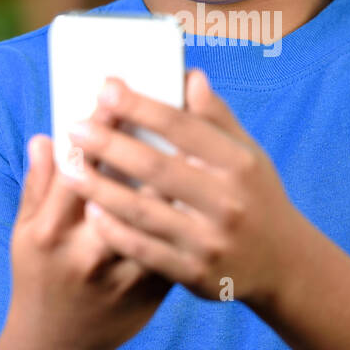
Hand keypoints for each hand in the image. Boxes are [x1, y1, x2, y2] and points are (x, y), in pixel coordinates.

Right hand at [7, 107, 174, 349]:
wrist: (58, 347)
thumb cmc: (38, 279)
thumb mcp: (24, 234)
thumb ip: (37, 186)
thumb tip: (44, 136)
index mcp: (51, 231)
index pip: (78, 167)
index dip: (99, 127)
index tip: (114, 90)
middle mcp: (87, 251)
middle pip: (125, 184)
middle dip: (144, 139)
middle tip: (160, 99)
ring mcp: (124, 273)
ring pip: (159, 212)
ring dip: (176, 173)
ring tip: (190, 133)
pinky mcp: (152, 289)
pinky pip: (178, 240)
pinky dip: (189, 211)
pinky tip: (202, 181)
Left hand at [66, 68, 300, 307]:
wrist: (282, 264)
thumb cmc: (255, 196)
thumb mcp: (248, 154)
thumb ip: (216, 117)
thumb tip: (188, 75)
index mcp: (239, 164)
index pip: (183, 127)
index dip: (141, 106)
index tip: (106, 88)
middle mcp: (227, 202)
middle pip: (156, 168)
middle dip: (109, 145)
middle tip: (74, 128)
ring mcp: (210, 241)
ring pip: (144, 212)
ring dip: (100, 189)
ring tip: (67, 169)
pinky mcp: (194, 274)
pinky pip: (145, 251)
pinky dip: (114, 231)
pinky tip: (90, 212)